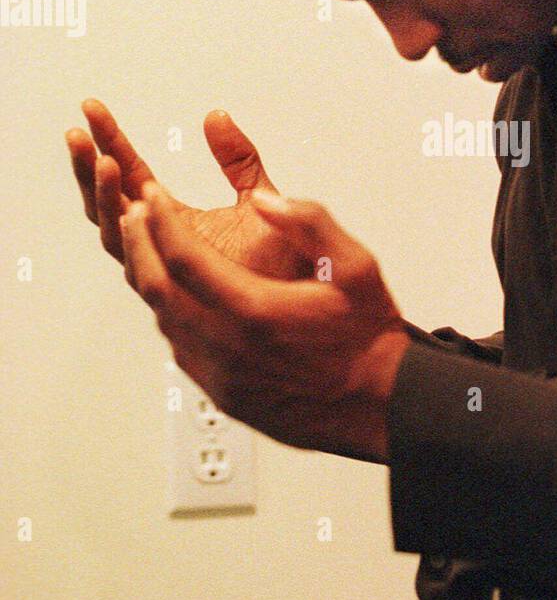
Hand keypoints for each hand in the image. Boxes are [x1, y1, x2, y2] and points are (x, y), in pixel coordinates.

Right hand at [66, 99, 309, 280]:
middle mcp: (161, 245)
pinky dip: (130, 230)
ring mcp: (164, 268)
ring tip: (103, 160)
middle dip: (88, 168)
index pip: (130, 174)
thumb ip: (238, 159)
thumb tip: (215, 115)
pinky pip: (139, 259)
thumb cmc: (289, 263)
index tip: (91, 108)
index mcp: (173, 220)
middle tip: (77, 131)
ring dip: (104, 195)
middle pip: (106, 203)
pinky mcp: (176, 288)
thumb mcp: (259, 195)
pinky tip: (130, 200)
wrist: (314, 304)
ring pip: (114, 231)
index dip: (110, 140)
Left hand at [120, 182, 409, 461]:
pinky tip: (179, 295)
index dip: (160, 220)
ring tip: (150, 247)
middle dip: (140, 244)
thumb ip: (310, 223)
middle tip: (134, 212)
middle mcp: (230, 349)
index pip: (184, 258)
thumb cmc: (369, 336)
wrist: (380, 404)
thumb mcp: (355, 267)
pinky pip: (179, 349)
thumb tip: (264, 199)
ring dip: (150, 278)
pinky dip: (168, 314)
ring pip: (163, 321)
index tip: (151, 195)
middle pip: (157, 289)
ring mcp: (222, 377)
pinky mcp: (223, 395)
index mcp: (257, 312)